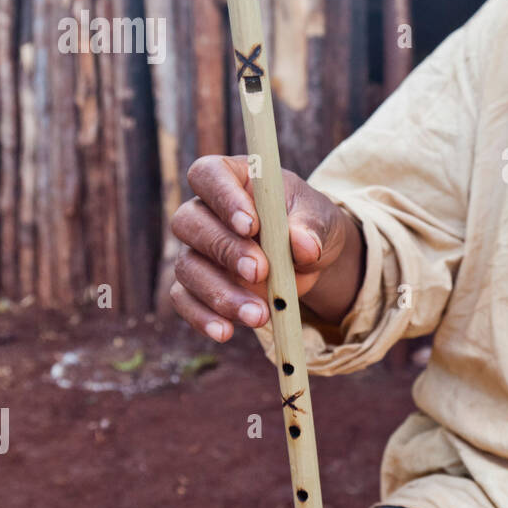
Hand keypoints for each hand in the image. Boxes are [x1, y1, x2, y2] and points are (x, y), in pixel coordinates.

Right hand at [170, 155, 352, 341]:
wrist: (311, 259)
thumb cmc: (311, 225)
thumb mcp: (321, 220)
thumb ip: (311, 228)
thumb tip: (303, 245)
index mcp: (234, 178)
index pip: (209, 175)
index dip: (223, 198)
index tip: (251, 225)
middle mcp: (206, 211)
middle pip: (190, 223)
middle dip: (226, 251)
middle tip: (261, 272)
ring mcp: (197, 250)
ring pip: (188, 267)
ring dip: (220, 293)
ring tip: (258, 315)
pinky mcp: (196, 285)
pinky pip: (185, 300)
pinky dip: (204, 318)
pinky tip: (226, 332)